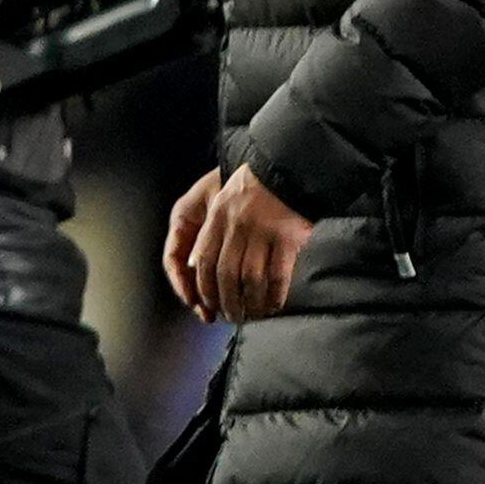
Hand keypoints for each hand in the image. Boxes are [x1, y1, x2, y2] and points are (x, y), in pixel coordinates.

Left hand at [175, 161, 313, 322]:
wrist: (290, 168)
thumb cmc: (257, 187)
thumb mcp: (224, 201)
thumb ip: (210, 232)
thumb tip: (193, 264)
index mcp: (218, 217)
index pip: (203, 261)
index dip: (203, 287)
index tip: (206, 303)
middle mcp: (237, 227)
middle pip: (225, 275)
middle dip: (225, 301)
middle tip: (230, 315)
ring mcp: (263, 233)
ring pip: (249, 279)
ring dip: (249, 303)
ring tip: (250, 315)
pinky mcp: (288, 239)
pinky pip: (278, 275)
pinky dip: (274, 295)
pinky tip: (272, 306)